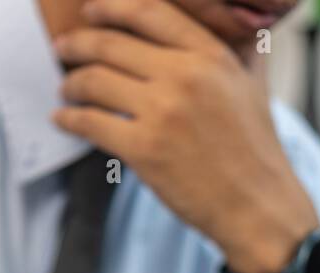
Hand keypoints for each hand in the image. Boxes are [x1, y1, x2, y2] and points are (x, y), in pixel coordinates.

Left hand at [53, 0, 319, 272]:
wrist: (257, 205)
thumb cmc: (256, 149)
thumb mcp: (254, 85)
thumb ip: (241, 49)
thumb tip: (240, 21)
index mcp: (210, 55)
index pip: (148, 11)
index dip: (111, 6)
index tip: (90, 10)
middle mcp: (185, 76)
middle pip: (112, 43)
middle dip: (78, 43)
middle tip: (63, 47)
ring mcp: (162, 112)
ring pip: (95, 81)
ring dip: (71, 82)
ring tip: (66, 88)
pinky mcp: (144, 149)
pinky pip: (91, 123)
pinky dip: (69, 119)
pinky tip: (62, 119)